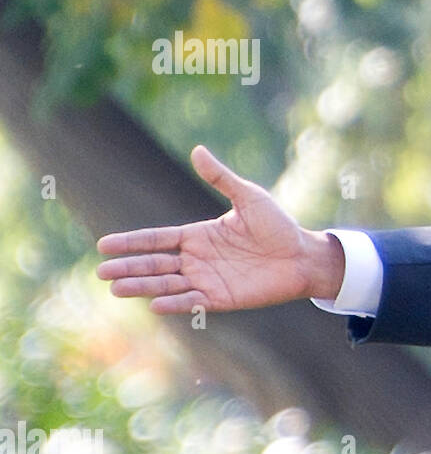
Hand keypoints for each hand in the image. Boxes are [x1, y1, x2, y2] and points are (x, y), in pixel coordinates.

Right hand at [96, 145, 343, 313]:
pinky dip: (176, 303)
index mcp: (198, 235)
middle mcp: (198, 259)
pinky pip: (194, 301)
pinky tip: (156, 303)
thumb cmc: (278, 226)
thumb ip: (221, 178)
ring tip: (117, 289)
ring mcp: (208, 279)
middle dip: (130, 268)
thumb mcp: (248, 197)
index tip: (104, 245)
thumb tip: (198, 150)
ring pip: (168, 284)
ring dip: (144, 287)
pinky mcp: (223, 298)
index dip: (132, 242)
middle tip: (103, 272)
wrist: (304, 255)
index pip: (157, 239)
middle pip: (156, 264)